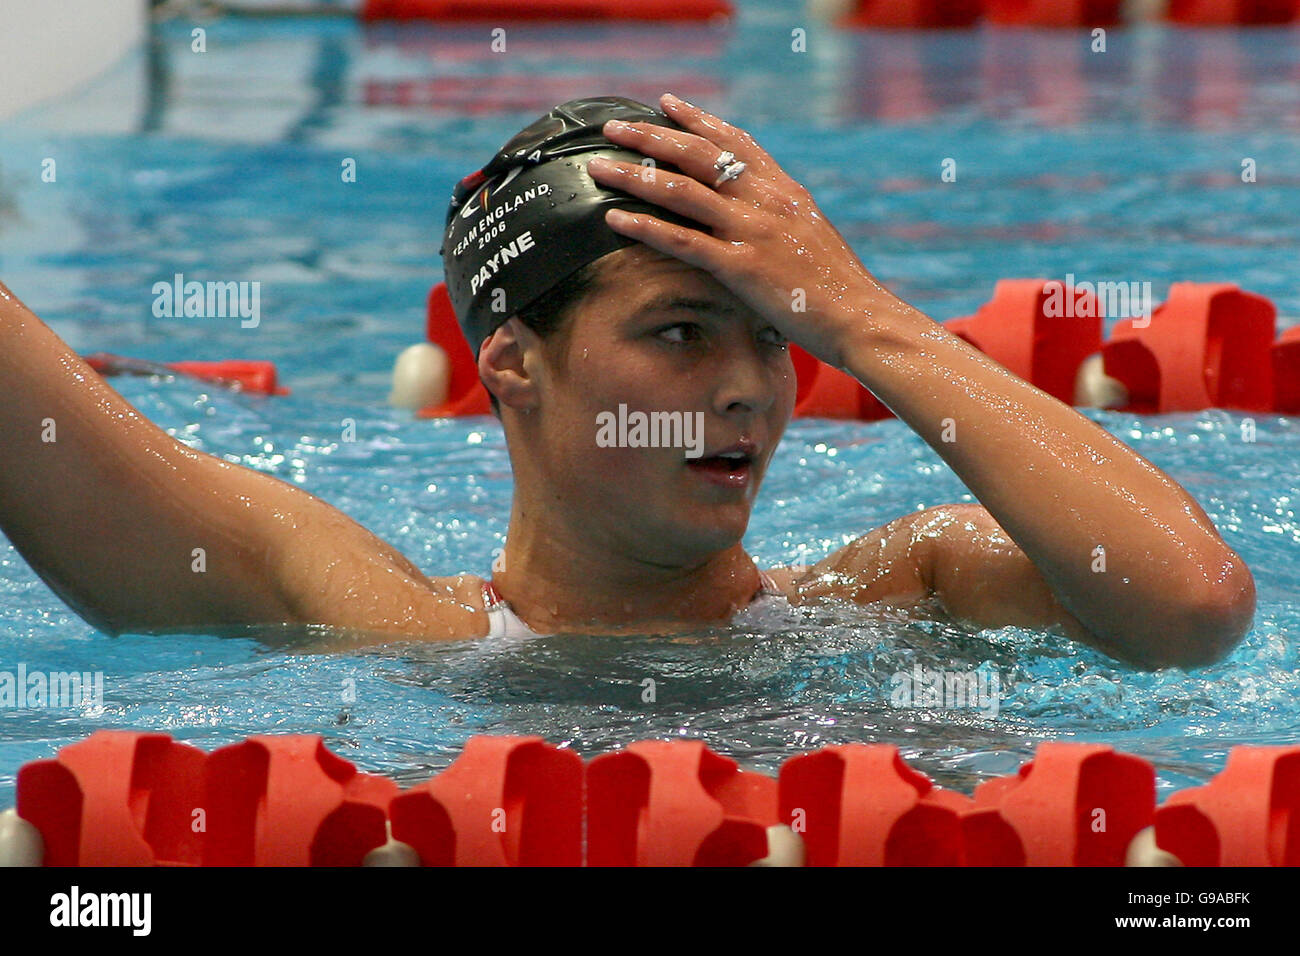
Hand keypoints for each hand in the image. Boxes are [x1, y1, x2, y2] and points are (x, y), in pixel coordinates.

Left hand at [586, 93, 904, 369]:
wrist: (862, 318)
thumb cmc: (839, 290)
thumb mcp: (813, 240)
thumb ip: (784, 221)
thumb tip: (764, 218)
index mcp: (786, 192)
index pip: (737, 143)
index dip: (699, 121)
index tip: (667, 104)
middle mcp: (766, 201)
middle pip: (700, 155)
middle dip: (652, 136)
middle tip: (614, 126)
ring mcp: (752, 231)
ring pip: (682, 191)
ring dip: (635, 174)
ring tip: (599, 166)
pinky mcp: (741, 266)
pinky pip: (683, 241)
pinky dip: (645, 227)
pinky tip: (614, 219)